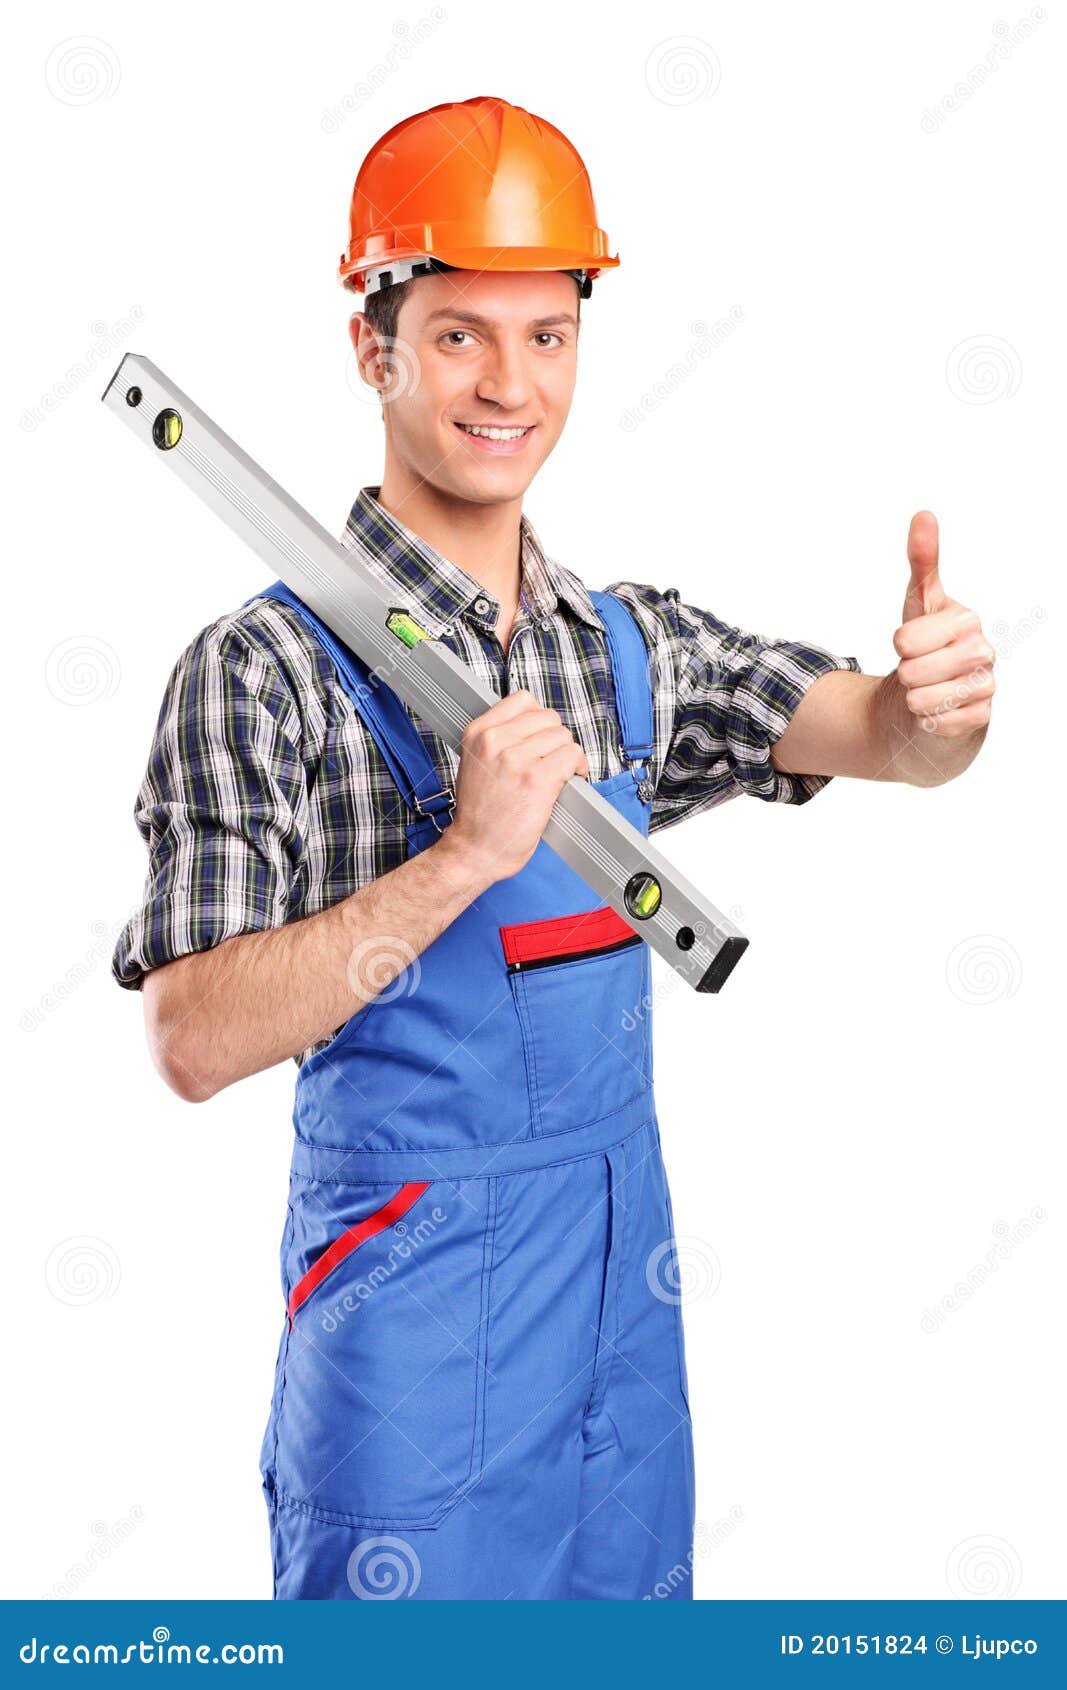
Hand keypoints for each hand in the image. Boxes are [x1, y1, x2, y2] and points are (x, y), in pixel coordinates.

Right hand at [441, 690, 588, 885]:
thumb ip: (499, 739)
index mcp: (478, 733)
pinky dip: (578, 767)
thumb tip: (534, 725)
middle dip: (555, 740)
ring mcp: (517, 759)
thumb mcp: (474, 763)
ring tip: (559, 773)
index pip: (523, 700)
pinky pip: (573, 755)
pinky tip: (571, 779)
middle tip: (551, 761)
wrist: (475, 849)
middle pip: (548, 718)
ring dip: (567, 755)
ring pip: (563, 737)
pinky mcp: (538, 779)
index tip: (540, 737)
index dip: (538, 720)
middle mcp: (495, 741)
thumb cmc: (479, 813)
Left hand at [891, 511, 995, 737]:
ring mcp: (985, 685)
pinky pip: (937, 724)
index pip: (906, 639)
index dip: (900, 645)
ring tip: (926, 690)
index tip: (911, 643)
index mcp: (967, 620)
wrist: (940, 693)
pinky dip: (926, 721)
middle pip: (912, 671)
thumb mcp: (919, 603)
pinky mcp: (980, 718)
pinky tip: (936, 711)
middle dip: (904, 674)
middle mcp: (982, 651)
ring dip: (912, 699)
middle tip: (918, 670)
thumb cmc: (928, 646)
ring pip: (921, 700)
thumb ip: (922, 561)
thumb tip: (924, 515)